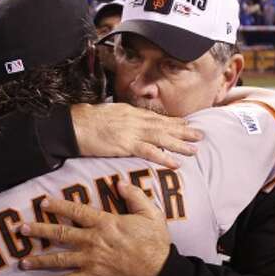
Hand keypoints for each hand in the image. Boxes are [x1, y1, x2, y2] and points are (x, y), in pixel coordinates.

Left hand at [16, 181, 169, 275]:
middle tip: (21, 229)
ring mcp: (91, 261)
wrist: (159, 273)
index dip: (58, 206)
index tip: (43, 202)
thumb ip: (134, 196)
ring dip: (39, 260)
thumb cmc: (155, 243)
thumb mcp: (151, 214)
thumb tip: (119, 182)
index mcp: (105, 223)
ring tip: (22, 261)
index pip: (76, 210)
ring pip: (59, 259)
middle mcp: (93, 241)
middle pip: (60, 234)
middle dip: (39, 231)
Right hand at [69, 103, 201, 168]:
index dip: (173, 121)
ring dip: (180, 144)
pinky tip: (175, 162)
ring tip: (195, 150)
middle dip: (183, 131)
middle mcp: (135, 120)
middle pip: (164, 125)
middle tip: (200, 135)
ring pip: (162, 137)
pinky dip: (164, 157)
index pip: (156, 117)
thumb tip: (128, 123)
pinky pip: (149, 151)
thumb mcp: (108, 114)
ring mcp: (132, 132)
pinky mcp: (126, 144)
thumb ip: (122, 119)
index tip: (187, 124)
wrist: (74, 125)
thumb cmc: (86, 120)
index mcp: (130, 112)